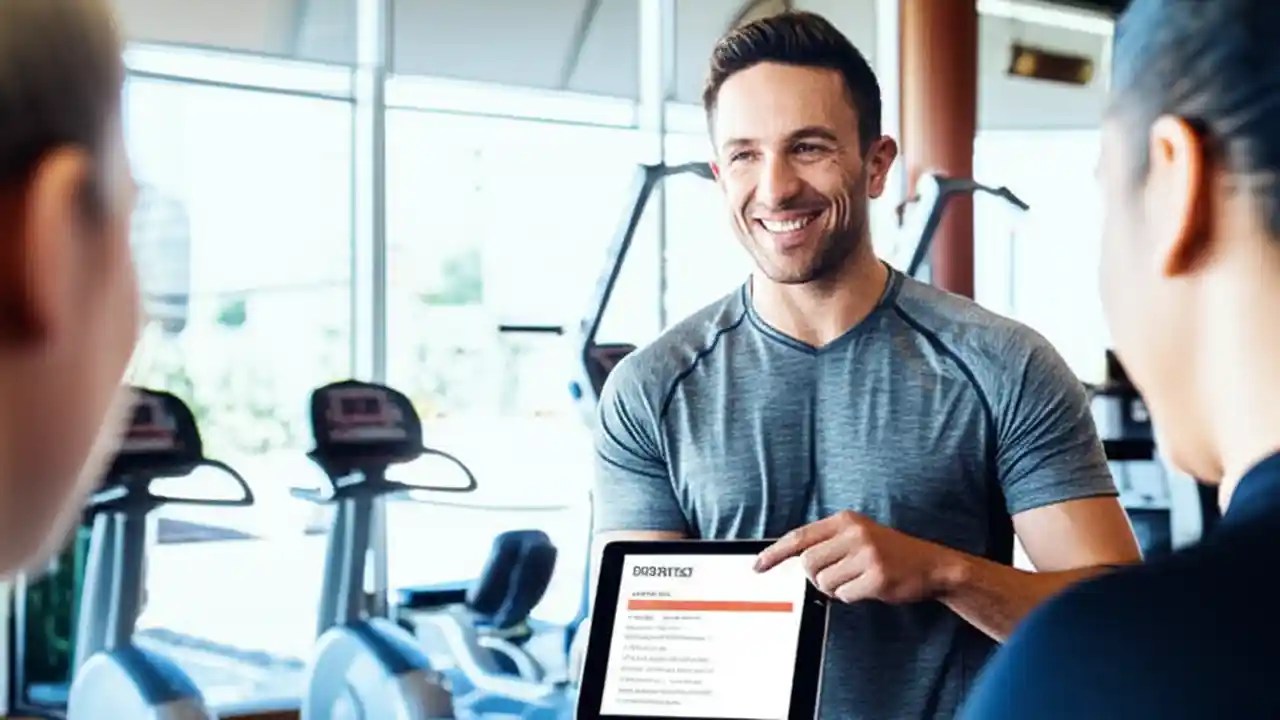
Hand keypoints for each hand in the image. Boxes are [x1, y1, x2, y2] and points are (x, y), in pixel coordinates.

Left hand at [754, 510, 963, 603]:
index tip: (758, 566)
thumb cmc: (889, 553)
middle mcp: (854, 534)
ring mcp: (867, 555)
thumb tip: (793, 560)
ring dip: (836, 589)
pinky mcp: (877, 577)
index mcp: (846, 521)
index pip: (799, 536)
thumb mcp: (858, 537)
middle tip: (838, 577)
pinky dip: (852, 597)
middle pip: (808, 564)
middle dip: (817, 577)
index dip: (775, 553)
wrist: (932, 565)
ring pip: (824, 582)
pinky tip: (869, 587)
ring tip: (857, 580)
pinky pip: (845, 595)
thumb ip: (828, 543)